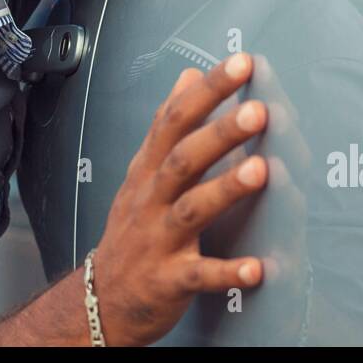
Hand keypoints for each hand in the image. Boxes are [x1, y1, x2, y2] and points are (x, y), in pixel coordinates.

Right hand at [90, 52, 268, 345]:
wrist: (100, 299)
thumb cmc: (132, 229)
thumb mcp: (142, 172)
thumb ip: (167, 126)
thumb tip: (188, 77)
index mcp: (148, 170)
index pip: (174, 119)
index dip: (206, 91)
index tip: (241, 64)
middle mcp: (151, 199)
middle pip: (183, 159)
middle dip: (219, 133)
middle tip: (258, 111)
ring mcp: (158, 240)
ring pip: (191, 209)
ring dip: (226, 189)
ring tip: (262, 171)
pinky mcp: (168, 280)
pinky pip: (199, 275)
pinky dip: (227, 271)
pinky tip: (257, 268)